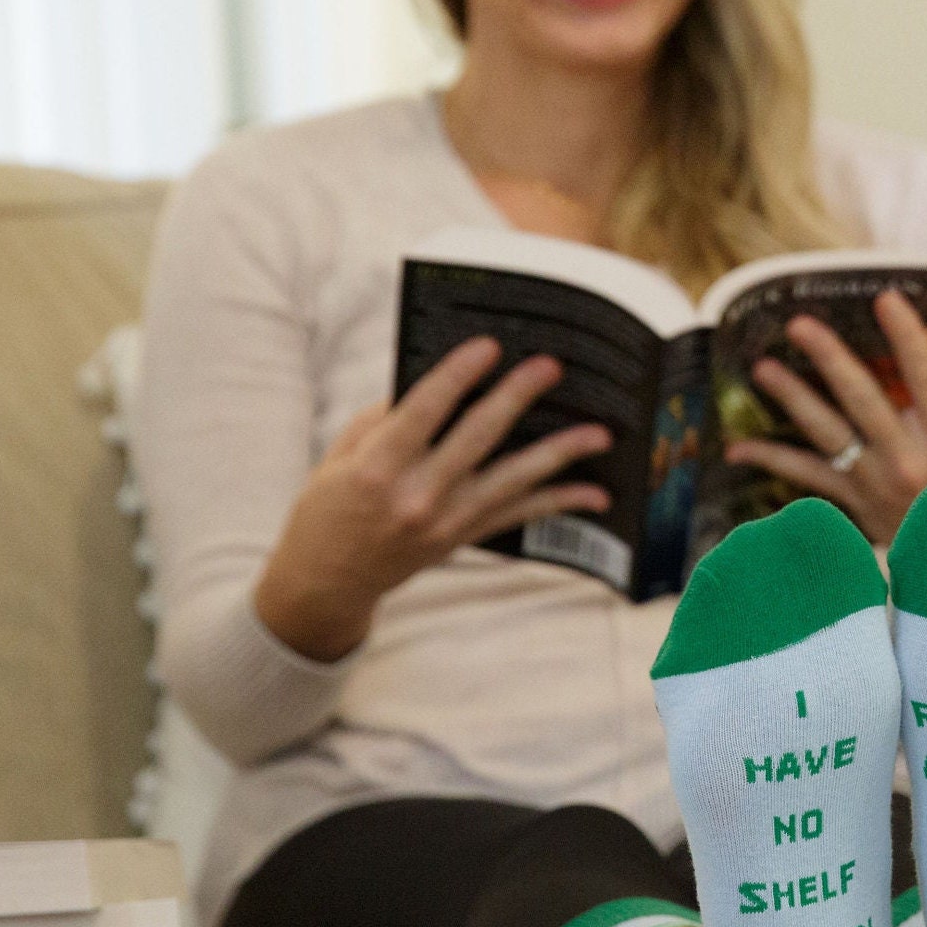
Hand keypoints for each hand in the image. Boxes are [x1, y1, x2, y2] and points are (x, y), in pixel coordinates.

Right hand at [254, 337, 610, 660]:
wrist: (326, 580)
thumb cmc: (329, 504)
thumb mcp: (343, 453)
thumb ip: (389, 418)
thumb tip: (447, 385)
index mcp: (378, 468)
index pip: (425, 411)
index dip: (459, 375)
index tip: (490, 346)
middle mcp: (416, 498)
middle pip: (477, 438)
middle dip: (517, 397)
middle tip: (552, 367)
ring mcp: (445, 523)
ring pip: (513, 481)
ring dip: (560, 454)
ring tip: (600, 433)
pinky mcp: (462, 539)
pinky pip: (519, 516)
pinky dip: (558, 503)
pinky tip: (595, 493)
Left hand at [726, 288, 926, 546]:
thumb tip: (903, 374)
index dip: (906, 336)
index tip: (884, 299)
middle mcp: (910, 460)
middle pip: (862, 398)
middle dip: (829, 357)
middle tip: (798, 325)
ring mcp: (878, 484)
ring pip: (827, 433)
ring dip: (792, 398)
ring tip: (761, 369)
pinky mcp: (856, 506)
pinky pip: (807, 478)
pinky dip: (773, 461)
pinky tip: (739, 448)